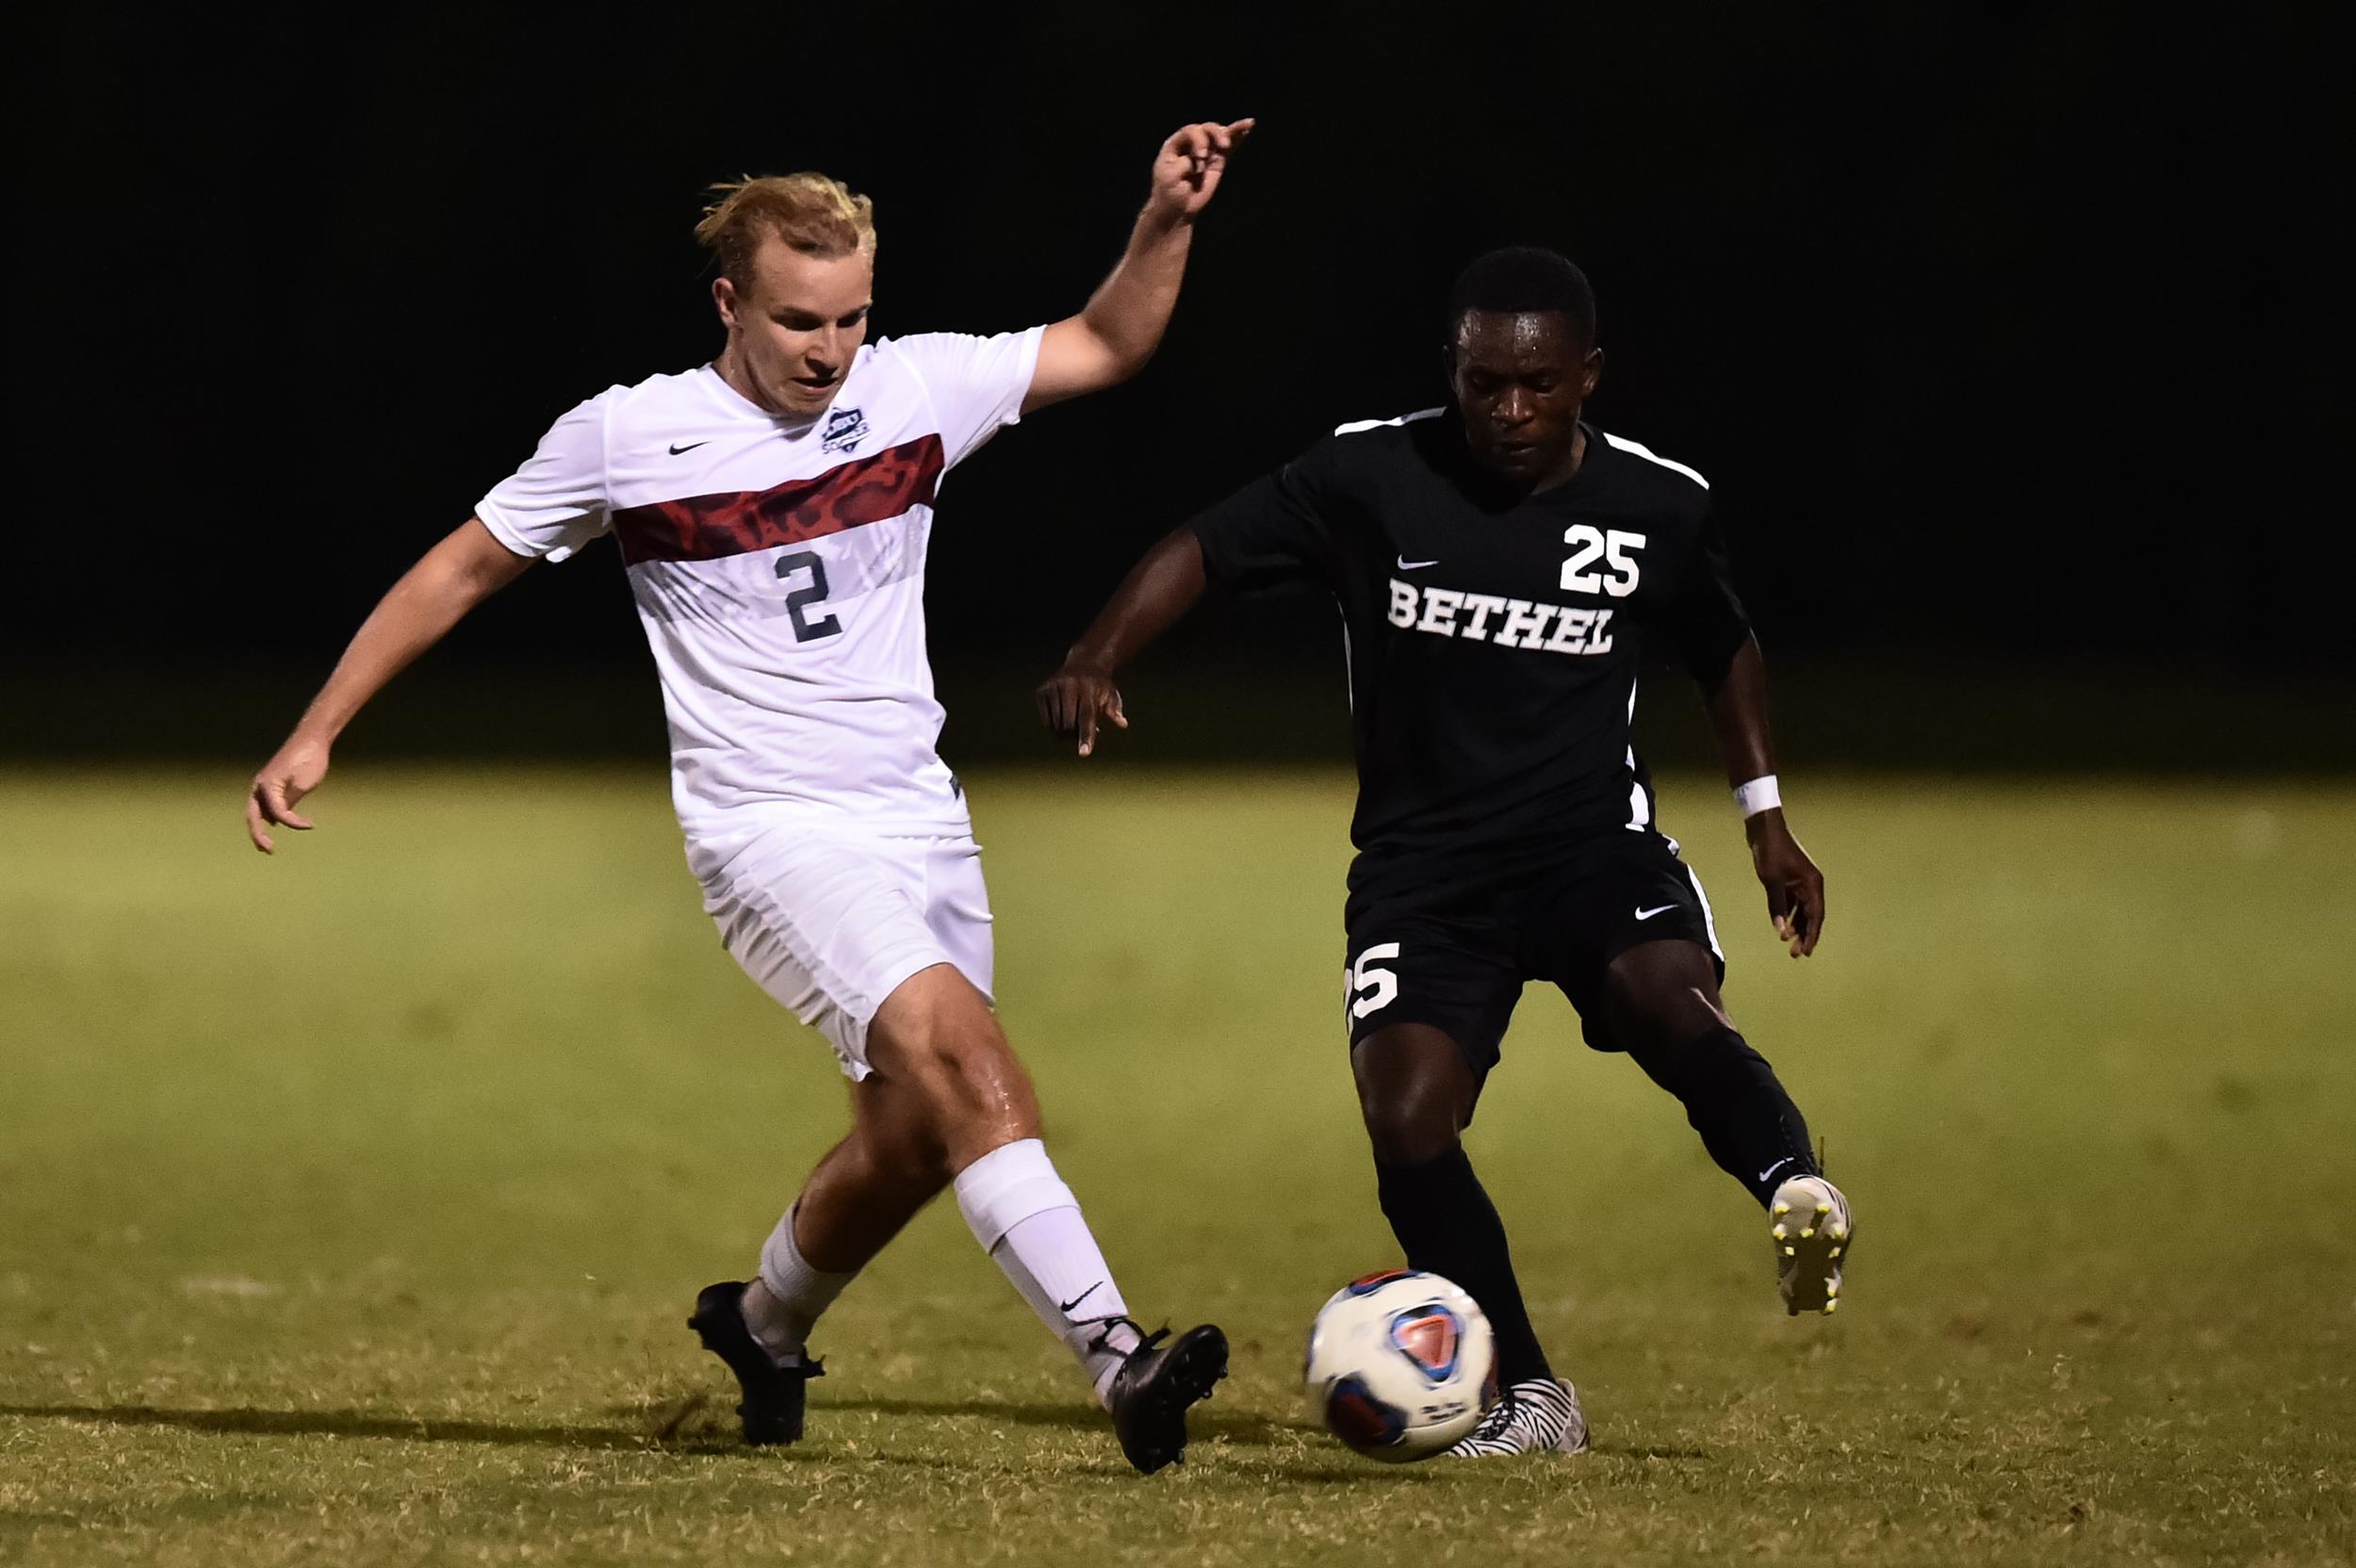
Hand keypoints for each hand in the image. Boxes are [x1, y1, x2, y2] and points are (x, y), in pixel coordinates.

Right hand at [247, 732, 329, 852]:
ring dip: (259, 828)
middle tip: (268, 850)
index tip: (311, 825)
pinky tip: (273, 825)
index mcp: (266, 785)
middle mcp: (260, 786)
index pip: (276, 812)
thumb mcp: (302, 784)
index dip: (292, 822)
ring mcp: (264, 785)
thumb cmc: (309, 759)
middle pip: (253, 816)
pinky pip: (266, 804)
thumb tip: (278, 819)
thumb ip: (289, 803)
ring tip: (265, 846)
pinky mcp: (272, 784)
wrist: (312, 739)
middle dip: (258, 835)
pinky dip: (267, 816)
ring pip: (257, 811)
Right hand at [1035, 657, 1127, 756]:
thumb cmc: (1100, 685)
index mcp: (1088, 688)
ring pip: (1055, 725)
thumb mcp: (1111, 695)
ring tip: (1074, 724)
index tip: (1084, 753)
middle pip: (1069, 725)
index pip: (1086, 717)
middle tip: (1082, 733)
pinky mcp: (1041, 691)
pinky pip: (1046, 721)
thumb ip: (1115, 710)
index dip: (1086, 737)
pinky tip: (1063, 717)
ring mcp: (1053, 688)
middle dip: (1075, 735)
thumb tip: (1123, 723)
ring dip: (1065, 733)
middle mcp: (1068, 686)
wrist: (1083, 663)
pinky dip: (1054, 726)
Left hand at [1146, 119, 1253, 223]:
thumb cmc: (1168, 193)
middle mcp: (1191, 145)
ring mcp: (1206, 152)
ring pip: (1217, 134)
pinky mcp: (1218, 162)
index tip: (1201, 157)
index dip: (1199, 140)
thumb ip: (1183, 163)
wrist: (1177, 211)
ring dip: (1226, 133)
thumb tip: (1202, 159)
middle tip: (1221, 147)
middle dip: (1214, 135)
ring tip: (1234, 137)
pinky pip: (1229, 147)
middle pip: (1205, 129)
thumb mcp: (1169, 178)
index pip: (1190, 131)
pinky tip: (1248, 125)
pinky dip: (1238, 136)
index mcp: (1175, 145)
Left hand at [1746, 809, 1824, 957]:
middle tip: (1796, 954)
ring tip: (1788, 944)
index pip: (1815, 916)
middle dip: (1804, 935)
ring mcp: (1801, 882)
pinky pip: (1793, 902)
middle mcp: (1811, 884)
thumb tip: (1781, 931)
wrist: (1764, 828)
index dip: (1811, 935)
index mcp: (1813, 884)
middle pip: (1811, 915)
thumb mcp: (1772, 881)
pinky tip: (1782, 926)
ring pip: (1802, 910)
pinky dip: (1788, 914)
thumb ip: (1777, 906)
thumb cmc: (1770, 851)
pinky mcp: (1790, 879)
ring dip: (1796, 926)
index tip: (1806, 952)